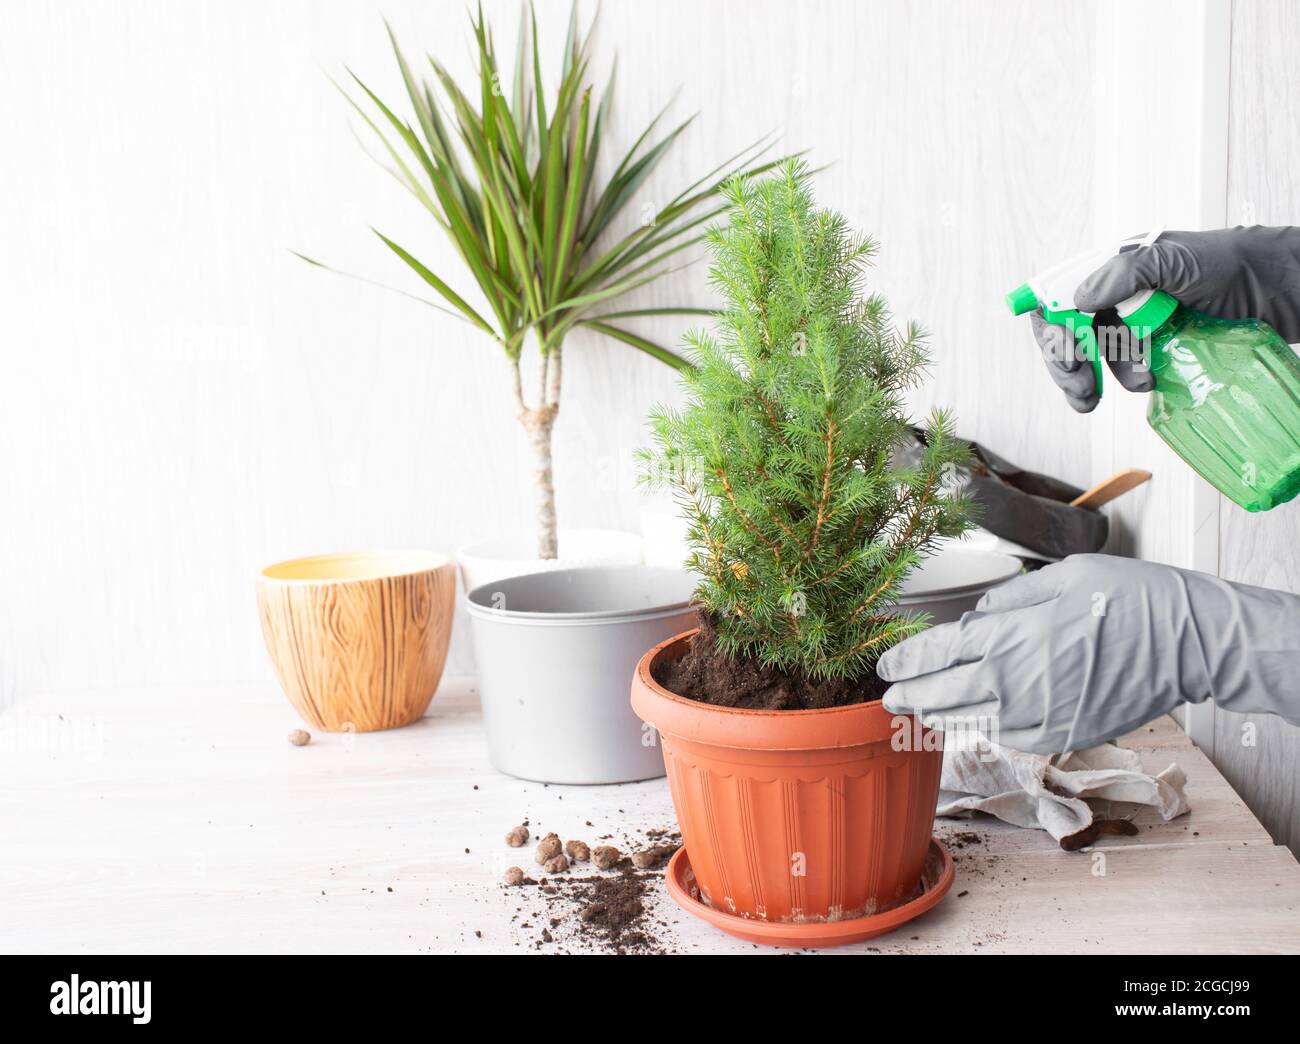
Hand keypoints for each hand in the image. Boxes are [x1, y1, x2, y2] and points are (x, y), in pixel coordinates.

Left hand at [877, 554, 1299, 753]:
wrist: (1186, 644)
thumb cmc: (1127, 598)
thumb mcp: (1058, 577)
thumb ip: (1006, 601)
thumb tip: (974, 619)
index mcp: (1007, 637)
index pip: (936, 653)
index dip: (904, 662)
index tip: (883, 667)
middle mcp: (1012, 682)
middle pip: (941, 695)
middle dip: (910, 695)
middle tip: (890, 697)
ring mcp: (1035, 716)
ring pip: (967, 723)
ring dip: (937, 717)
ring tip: (917, 710)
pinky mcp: (1058, 737)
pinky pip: (1003, 736)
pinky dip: (978, 729)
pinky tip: (967, 722)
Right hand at [1032, 226, 1299, 412]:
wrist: (1274, 288)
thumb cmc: (1227, 262)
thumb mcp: (1173, 258)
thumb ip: (1124, 273)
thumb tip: (1078, 300)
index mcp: (1111, 269)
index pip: (1058, 296)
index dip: (1051, 326)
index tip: (1066, 351)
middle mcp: (1116, 296)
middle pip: (1068, 332)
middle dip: (1066, 362)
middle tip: (1080, 385)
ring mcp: (1134, 323)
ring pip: (1093, 357)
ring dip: (1095, 378)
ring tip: (1109, 392)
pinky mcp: (1153, 348)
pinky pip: (1124, 369)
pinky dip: (1128, 381)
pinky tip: (1147, 382)